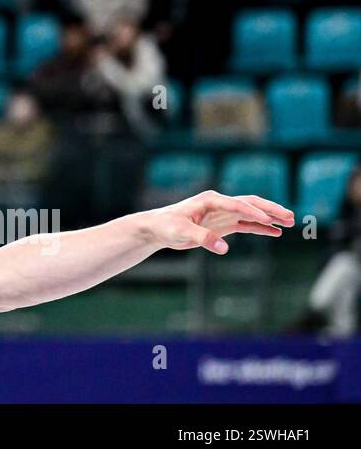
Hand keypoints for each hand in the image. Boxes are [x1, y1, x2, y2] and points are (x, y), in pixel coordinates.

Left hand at [145, 191, 293, 254]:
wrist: (157, 228)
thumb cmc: (166, 226)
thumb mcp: (181, 232)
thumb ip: (203, 238)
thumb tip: (224, 248)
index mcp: (210, 201)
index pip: (237, 204)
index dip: (253, 211)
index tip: (270, 220)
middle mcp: (219, 204)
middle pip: (250, 204)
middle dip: (270, 210)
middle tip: (290, 217)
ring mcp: (222, 214)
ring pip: (251, 213)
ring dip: (270, 218)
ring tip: (290, 223)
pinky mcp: (222, 225)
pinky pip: (246, 225)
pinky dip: (260, 228)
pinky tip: (275, 232)